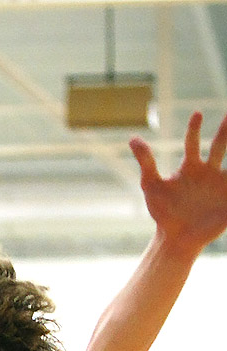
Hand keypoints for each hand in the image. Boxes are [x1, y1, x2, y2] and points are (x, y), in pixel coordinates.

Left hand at [130, 111, 226, 253]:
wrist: (176, 238)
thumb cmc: (163, 212)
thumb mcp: (152, 186)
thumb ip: (146, 162)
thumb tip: (132, 138)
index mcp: (190, 168)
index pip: (193, 143)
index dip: (194, 129)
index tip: (197, 113)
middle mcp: (208, 172)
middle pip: (220, 146)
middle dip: (225, 130)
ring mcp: (221, 185)